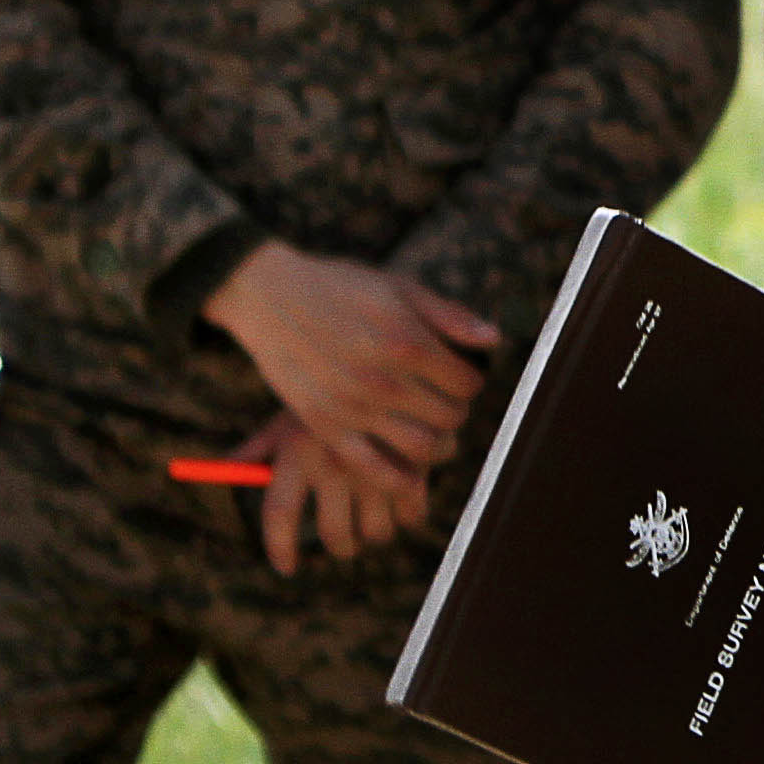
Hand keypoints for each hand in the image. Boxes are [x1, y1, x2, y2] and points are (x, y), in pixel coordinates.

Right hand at [204, 245, 492, 471]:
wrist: (268, 295)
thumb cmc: (339, 287)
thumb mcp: (398, 287)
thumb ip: (449, 316)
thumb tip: (494, 340)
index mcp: (409, 343)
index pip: (468, 384)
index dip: (470, 381)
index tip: (458, 376)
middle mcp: (385, 379)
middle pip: (450, 417)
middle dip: (454, 410)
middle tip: (442, 400)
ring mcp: (354, 406)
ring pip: (422, 447)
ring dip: (435, 443)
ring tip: (427, 427)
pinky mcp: (325, 426)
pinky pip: (373, 467)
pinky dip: (398, 477)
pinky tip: (406, 469)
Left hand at [230, 409, 436, 576]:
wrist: (397, 367)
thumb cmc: (331, 400)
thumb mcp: (290, 418)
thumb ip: (255, 448)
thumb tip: (219, 469)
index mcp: (298, 454)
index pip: (279, 515)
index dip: (280, 549)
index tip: (286, 569)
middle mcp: (334, 465)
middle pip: (335, 534)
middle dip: (342, 548)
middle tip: (345, 544)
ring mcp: (376, 469)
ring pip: (375, 532)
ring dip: (375, 532)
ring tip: (376, 518)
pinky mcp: (415, 468)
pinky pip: (411, 516)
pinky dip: (408, 514)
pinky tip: (405, 498)